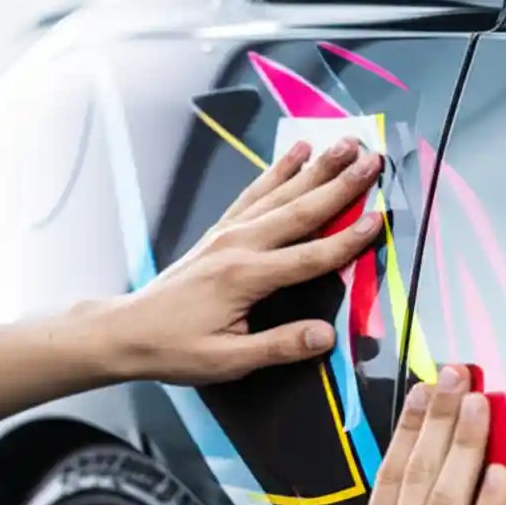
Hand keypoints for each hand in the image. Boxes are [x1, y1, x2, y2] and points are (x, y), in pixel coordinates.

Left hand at [94, 137, 382, 383]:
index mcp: (245, 277)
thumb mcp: (228, 360)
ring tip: (345, 143)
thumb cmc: (175, 348)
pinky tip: (296, 153)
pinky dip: (278, 170)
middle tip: (372, 160)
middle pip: (300, 210)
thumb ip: (280, 346)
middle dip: (340, 185)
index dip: (347, 240)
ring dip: (316, 167)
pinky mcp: (220, 230)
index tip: (378, 219)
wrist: (127, 331)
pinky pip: (255, 192)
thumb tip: (326, 336)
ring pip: (280, 192)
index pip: (310, 257)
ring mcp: (228, 233)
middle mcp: (238, 245)